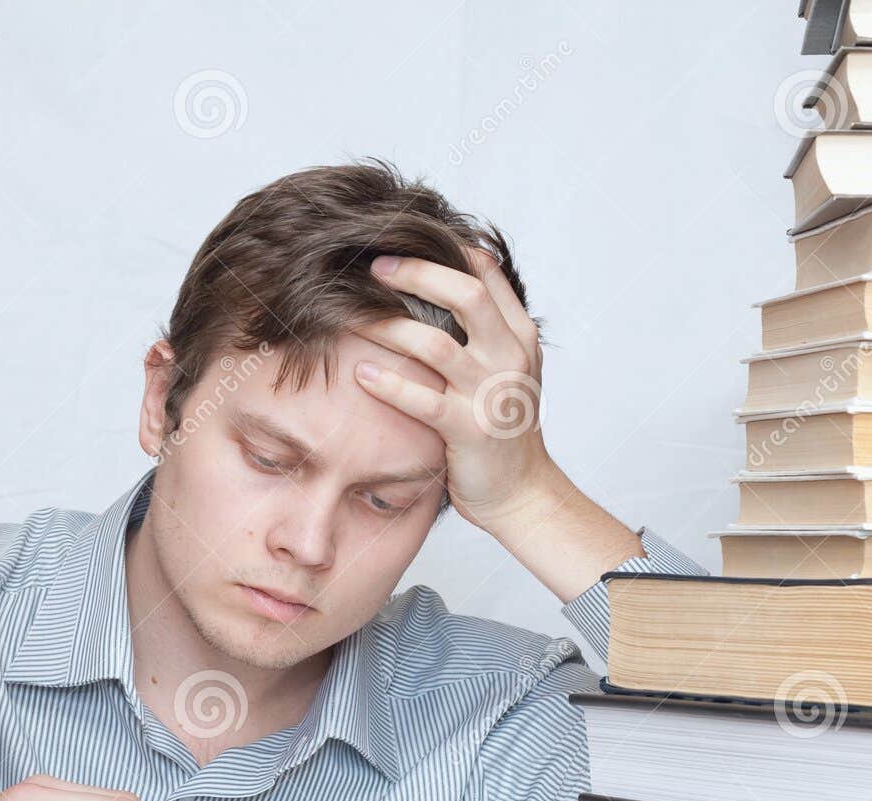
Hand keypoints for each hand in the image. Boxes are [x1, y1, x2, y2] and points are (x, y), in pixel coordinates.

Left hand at [353, 248, 559, 531]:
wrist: (521, 491)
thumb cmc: (502, 427)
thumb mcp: (508, 368)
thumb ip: (487, 326)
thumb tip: (454, 274)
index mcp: (520, 336)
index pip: (486, 273)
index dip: (444, 248)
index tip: (401, 237)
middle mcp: (511, 358)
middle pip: (465, 295)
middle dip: (416, 273)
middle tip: (373, 267)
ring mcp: (491, 394)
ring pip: (436, 345)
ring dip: (388, 326)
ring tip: (350, 315)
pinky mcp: (469, 431)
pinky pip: (422, 401)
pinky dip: (388, 385)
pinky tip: (360, 374)